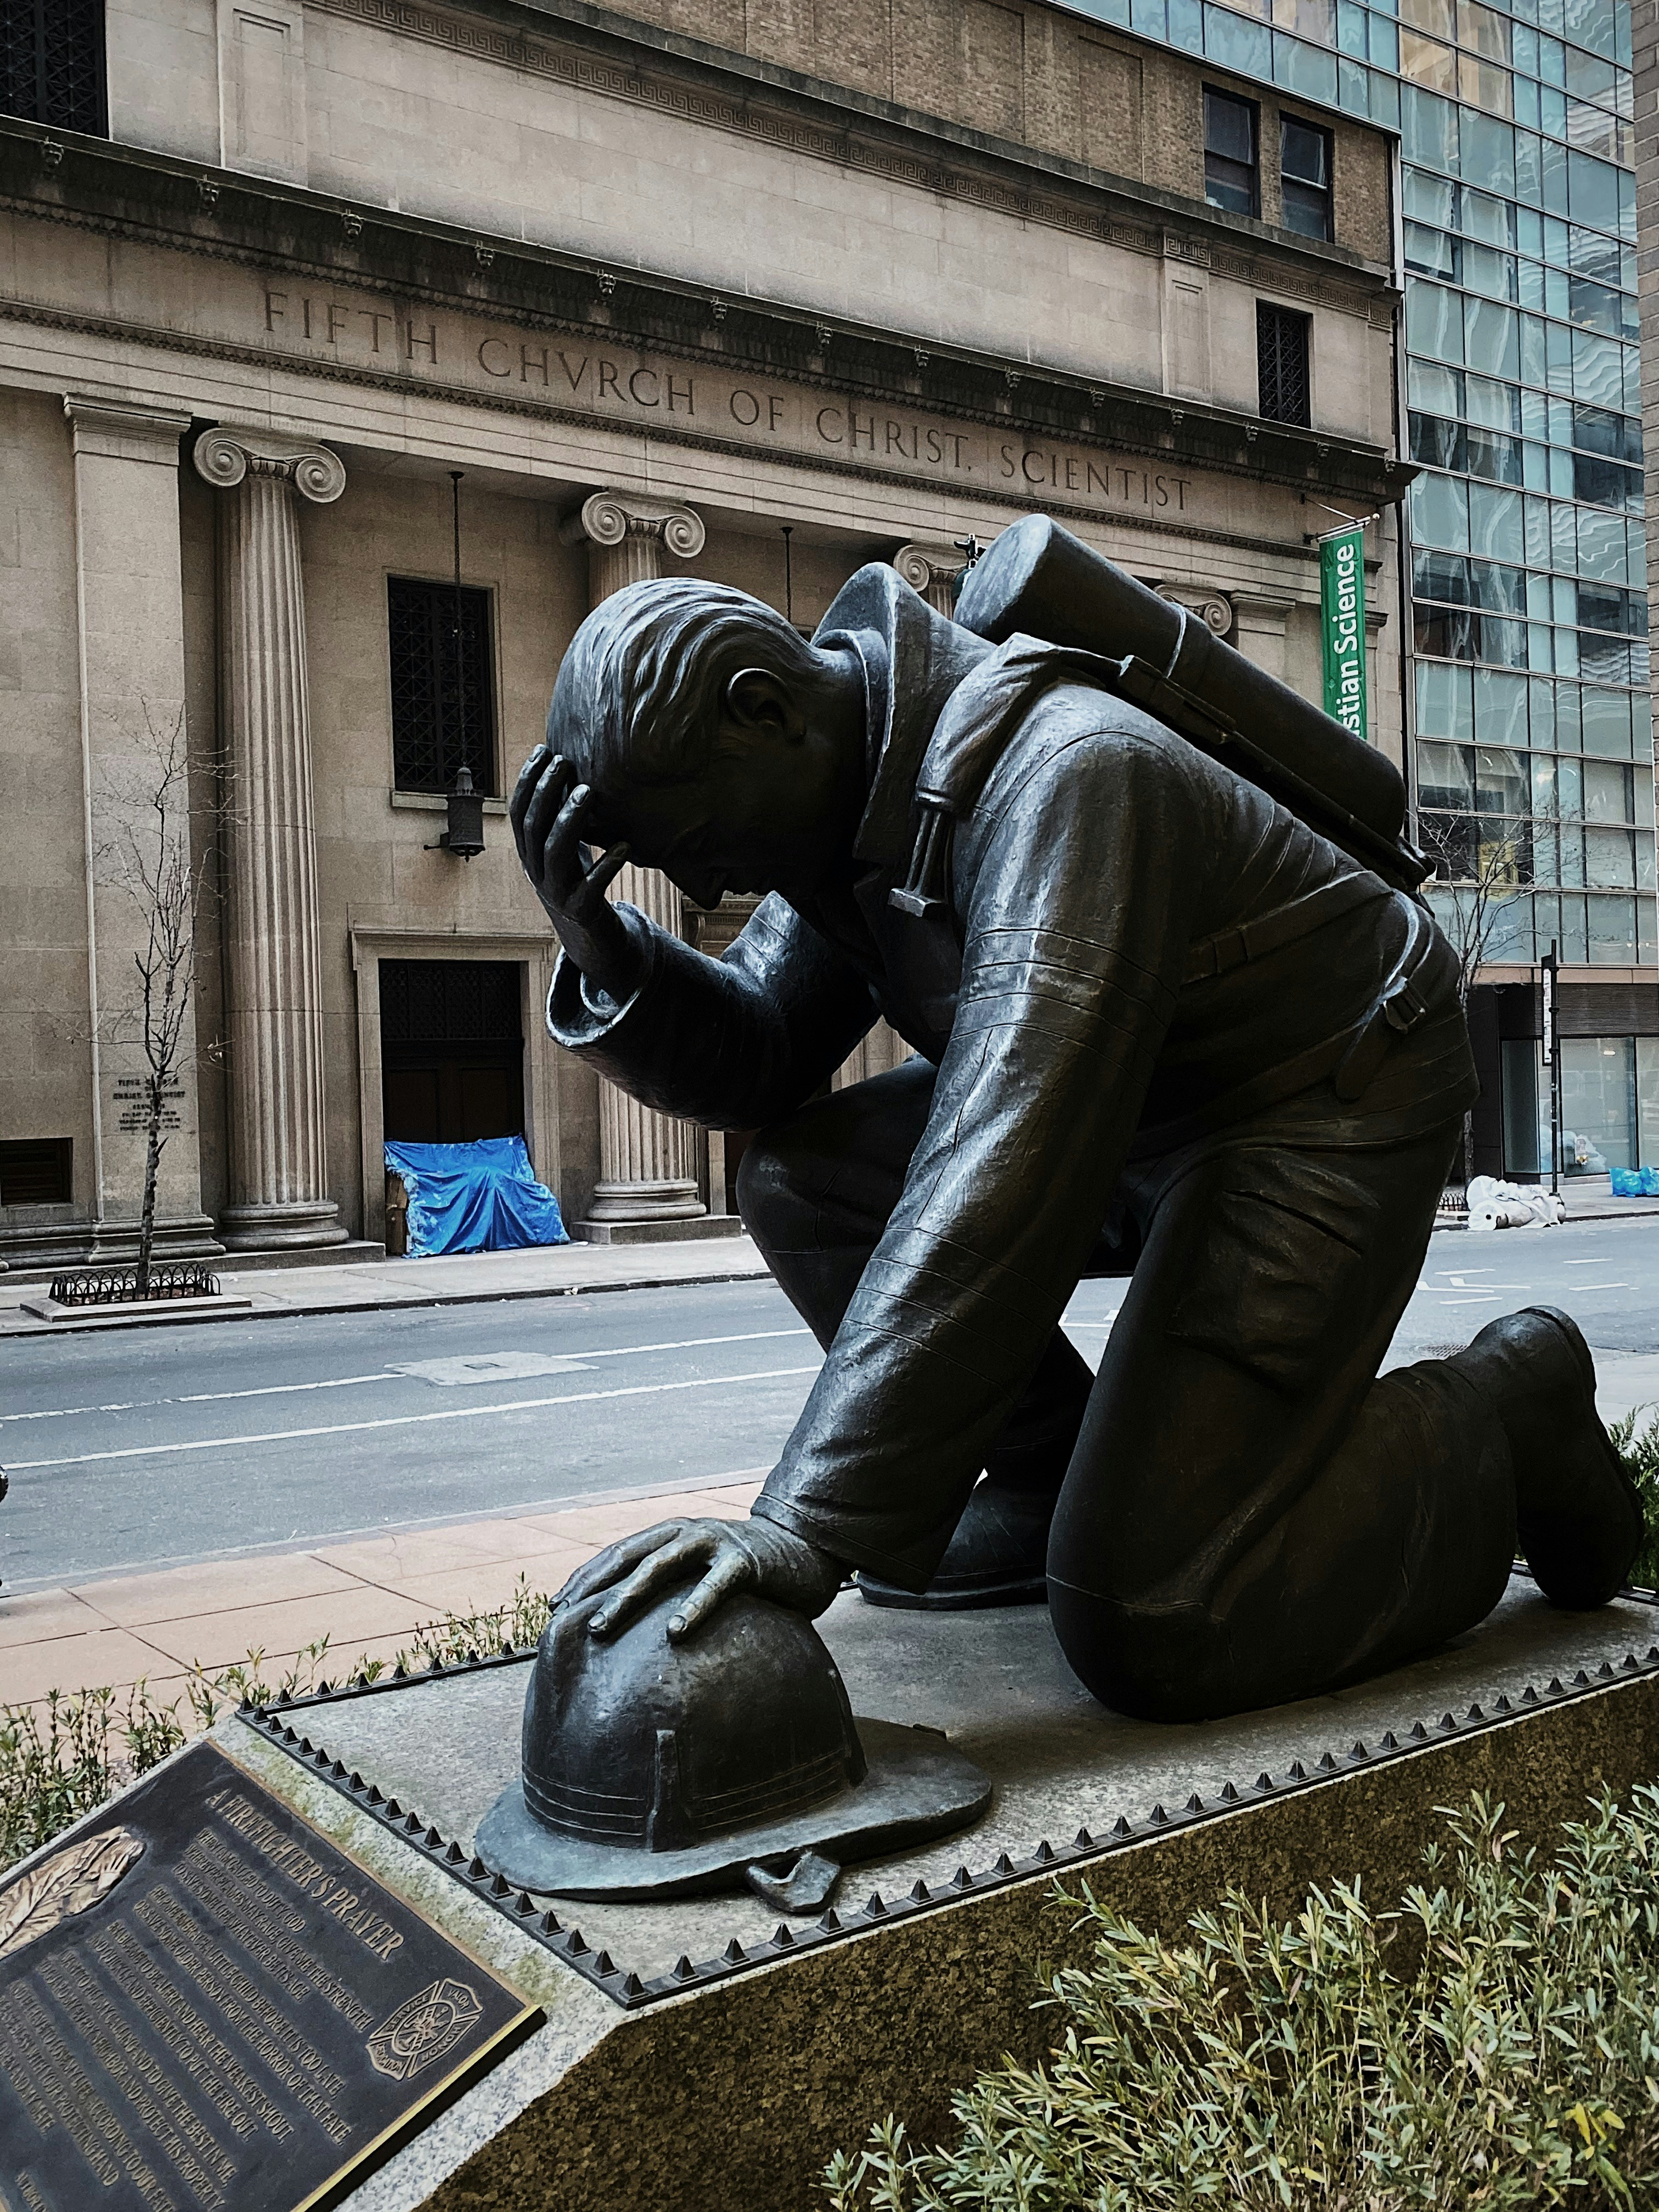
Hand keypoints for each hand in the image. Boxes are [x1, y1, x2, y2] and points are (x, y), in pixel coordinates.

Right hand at [510, 745, 644, 1003]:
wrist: (590, 934)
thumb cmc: (580, 877)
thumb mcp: (566, 845)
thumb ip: (562, 813)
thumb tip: (569, 761)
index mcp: (529, 853)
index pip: (518, 811)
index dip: (528, 780)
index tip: (544, 750)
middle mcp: (537, 872)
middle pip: (533, 827)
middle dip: (546, 791)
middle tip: (565, 761)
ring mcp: (558, 892)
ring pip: (555, 852)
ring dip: (570, 819)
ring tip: (588, 792)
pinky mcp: (582, 910)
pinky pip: (591, 886)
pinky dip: (607, 865)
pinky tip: (623, 845)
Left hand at [552, 1515, 843, 1643]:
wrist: (805, 1552)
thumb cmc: (746, 1571)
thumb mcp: (701, 1574)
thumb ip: (673, 1589)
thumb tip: (632, 1629)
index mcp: (672, 1534)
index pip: (619, 1552)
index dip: (586, 1577)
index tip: (556, 1605)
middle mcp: (687, 1531)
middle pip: (630, 1557)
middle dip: (594, 1588)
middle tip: (567, 1618)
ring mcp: (716, 1541)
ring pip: (661, 1565)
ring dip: (628, 1596)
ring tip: (602, 1627)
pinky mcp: (746, 1560)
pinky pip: (715, 1585)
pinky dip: (693, 1606)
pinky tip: (675, 1632)